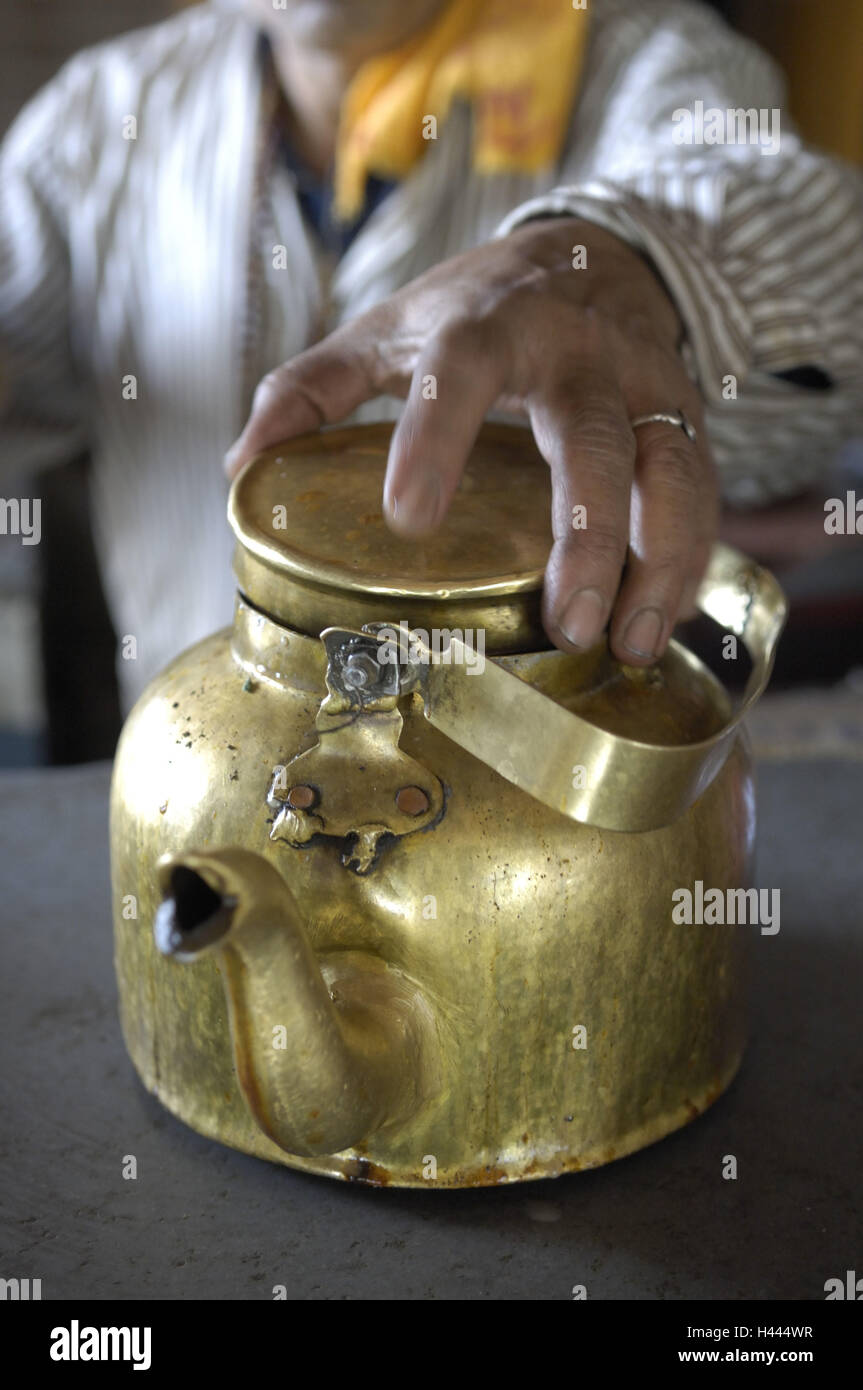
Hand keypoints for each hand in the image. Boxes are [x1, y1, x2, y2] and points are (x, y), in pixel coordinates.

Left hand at [225, 217, 717, 663]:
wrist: (595, 252)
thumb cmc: (476, 306)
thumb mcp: (387, 330)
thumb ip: (311, 389)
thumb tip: (240, 464)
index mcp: (488, 324)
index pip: (460, 372)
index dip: (435, 440)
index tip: (406, 519)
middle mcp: (578, 351)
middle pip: (593, 438)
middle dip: (587, 534)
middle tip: (565, 623)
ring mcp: (643, 383)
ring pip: (671, 468)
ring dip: (659, 560)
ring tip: (630, 643)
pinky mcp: (685, 416)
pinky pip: (703, 488)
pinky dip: (692, 556)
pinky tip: (664, 619)